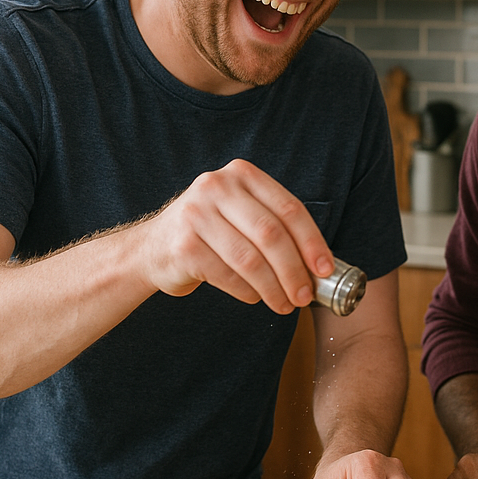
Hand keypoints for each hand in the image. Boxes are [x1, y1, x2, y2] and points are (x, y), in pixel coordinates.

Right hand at [137, 159, 332, 313]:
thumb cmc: (211, 235)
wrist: (152, 249)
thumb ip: (276, 229)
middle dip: (294, 270)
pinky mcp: (183, 245)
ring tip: (285, 304)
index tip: (325, 269)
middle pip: (271, 234)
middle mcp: (217, 186)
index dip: (312, 241)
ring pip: (250, 258)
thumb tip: (321, 267)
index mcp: (242, 174)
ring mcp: (196, 214)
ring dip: (273, 287)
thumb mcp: (242, 216)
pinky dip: (248, 291)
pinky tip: (255, 297)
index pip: (288, 208)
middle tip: (305, 296)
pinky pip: (228, 275)